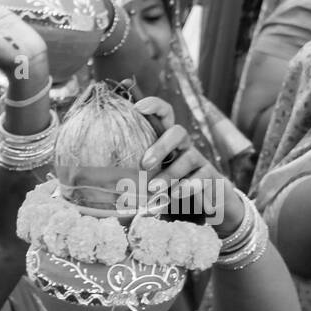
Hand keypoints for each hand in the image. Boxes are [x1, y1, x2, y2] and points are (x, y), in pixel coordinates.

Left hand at [135, 98, 241, 231]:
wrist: (207, 203)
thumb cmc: (168, 187)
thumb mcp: (149, 178)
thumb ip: (132, 175)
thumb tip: (99, 183)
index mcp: (167, 141)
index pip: (165, 115)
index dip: (154, 106)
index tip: (137, 108)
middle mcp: (184, 146)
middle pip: (178, 132)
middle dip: (161, 146)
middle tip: (144, 164)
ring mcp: (199, 160)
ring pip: (189, 158)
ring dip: (170, 174)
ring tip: (153, 189)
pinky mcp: (211, 176)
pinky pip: (203, 176)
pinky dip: (188, 186)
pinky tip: (175, 195)